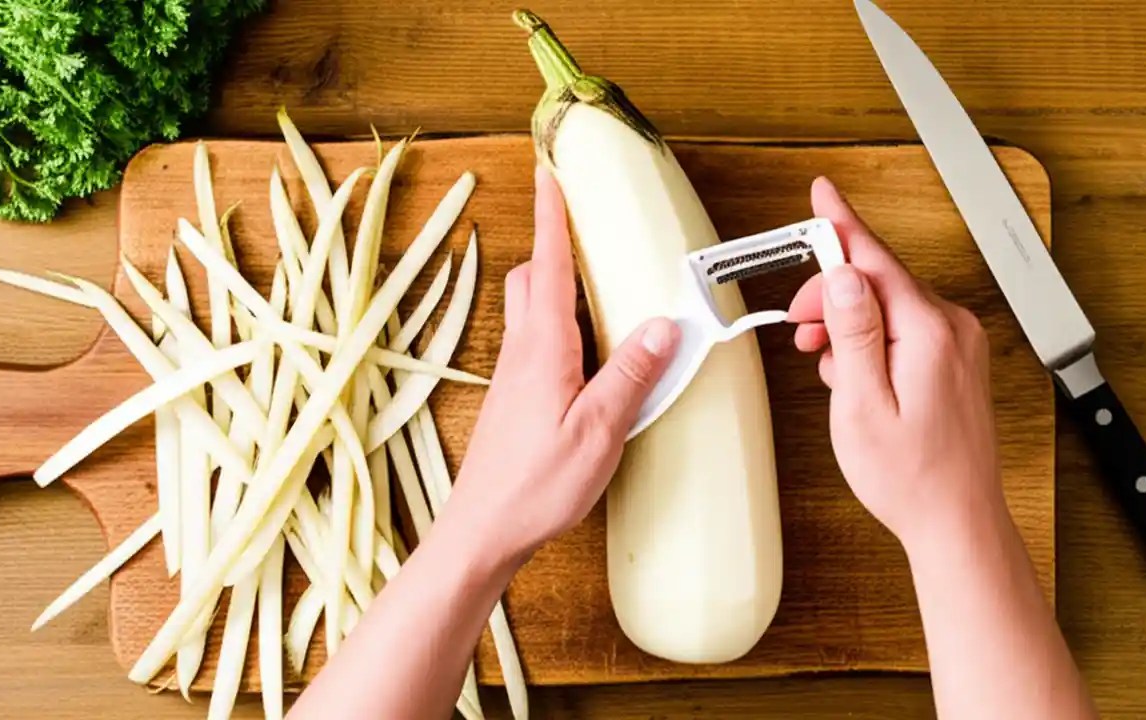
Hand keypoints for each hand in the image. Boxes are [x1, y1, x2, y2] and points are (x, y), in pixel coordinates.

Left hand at [447, 166, 679, 562]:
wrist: (481, 531)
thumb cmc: (536, 486)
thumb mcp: (599, 431)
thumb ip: (631, 375)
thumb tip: (664, 324)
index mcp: (544, 349)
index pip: (549, 266)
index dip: (553, 216)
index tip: (551, 171)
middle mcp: (522, 353)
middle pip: (531, 280)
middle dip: (554, 247)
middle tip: (585, 229)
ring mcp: (513, 377)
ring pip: (530, 312)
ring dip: (556, 287)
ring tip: (598, 287)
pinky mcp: (513, 399)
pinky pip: (535, 344)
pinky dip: (559, 327)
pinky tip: (587, 355)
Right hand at [787, 177, 1003, 548]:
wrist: (955, 521)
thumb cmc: (908, 475)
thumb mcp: (861, 402)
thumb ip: (852, 332)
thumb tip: (841, 275)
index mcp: (928, 332)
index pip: (875, 260)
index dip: (841, 224)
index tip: (821, 193)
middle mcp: (951, 329)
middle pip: (878, 283)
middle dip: (832, 298)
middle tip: (800, 330)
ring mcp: (958, 345)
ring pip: (888, 309)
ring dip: (849, 326)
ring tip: (829, 368)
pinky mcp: (954, 361)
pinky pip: (904, 331)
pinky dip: (871, 343)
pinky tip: (856, 378)